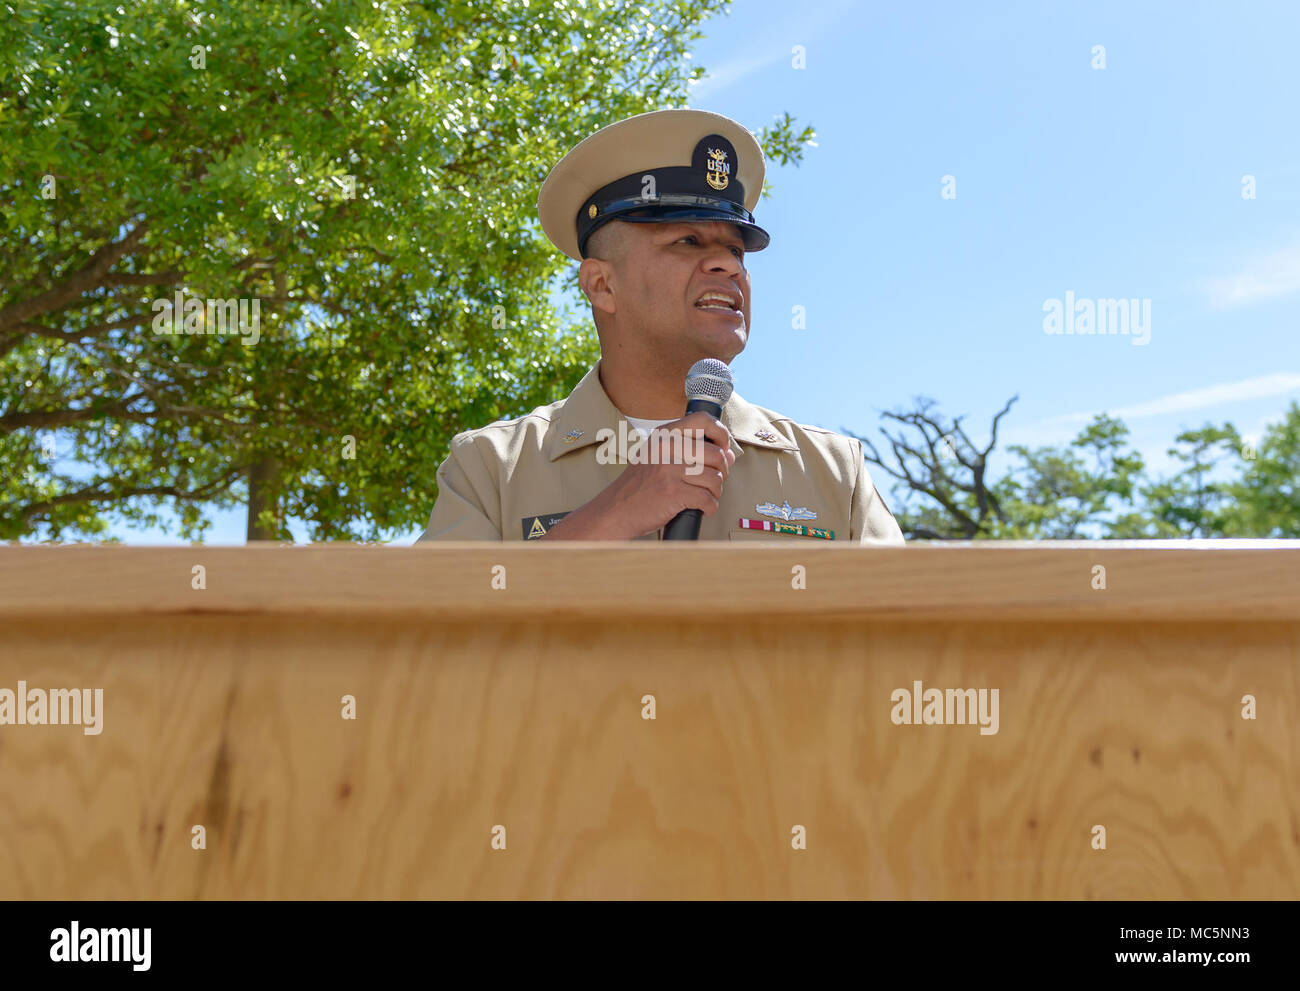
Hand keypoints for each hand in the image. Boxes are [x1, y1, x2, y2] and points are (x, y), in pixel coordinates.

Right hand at [541, 411, 734, 539]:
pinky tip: (702, 508)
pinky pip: (707, 499)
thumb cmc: (640, 486)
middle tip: (713, 481)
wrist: (615, 510)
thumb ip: (692, 453)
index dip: (721, 434)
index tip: (722, 449)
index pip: (704, 421)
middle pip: (716, 454)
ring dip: (716, 492)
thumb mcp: (659, 459)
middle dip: (722, 471)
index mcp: (664, 435)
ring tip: (706, 496)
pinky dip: (710, 507)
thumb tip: (730, 454)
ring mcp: (669, 470)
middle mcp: (667, 448)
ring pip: (715, 478)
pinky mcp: (673, 493)